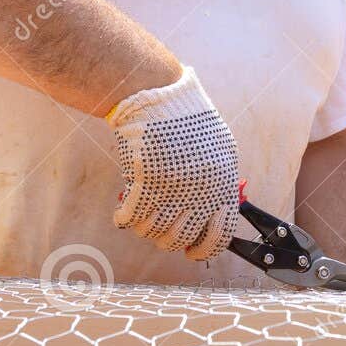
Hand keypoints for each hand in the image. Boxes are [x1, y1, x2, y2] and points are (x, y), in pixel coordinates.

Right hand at [107, 66, 239, 259]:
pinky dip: (124, 219)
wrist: (158, 93)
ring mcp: (173, 187)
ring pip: (155, 232)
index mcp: (223, 182)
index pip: (220, 234)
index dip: (204, 249)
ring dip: (144, 229)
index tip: (191, 252)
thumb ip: (218, 182)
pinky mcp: (146, 181)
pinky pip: (132, 217)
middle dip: (166, 240)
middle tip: (157, 230)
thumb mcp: (218, 149)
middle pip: (181, 237)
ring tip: (139, 218)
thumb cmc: (187, 118)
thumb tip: (214, 216)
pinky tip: (122, 214)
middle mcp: (201, 189)